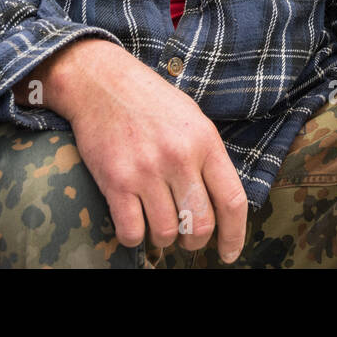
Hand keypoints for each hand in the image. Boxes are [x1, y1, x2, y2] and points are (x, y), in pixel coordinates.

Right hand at [33, 39, 247, 262]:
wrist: (102, 83)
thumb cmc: (151, 102)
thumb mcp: (193, 119)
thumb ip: (208, 158)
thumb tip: (222, 204)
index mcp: (205, 142)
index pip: (232, 201)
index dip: (234, 235)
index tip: (229, 254)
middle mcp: (179, 157)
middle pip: (201, 224)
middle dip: (196, 240)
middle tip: (187, 237)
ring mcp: (146, 170)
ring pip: (166, 233)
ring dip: (164, 238)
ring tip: (159, 224)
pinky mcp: (115, 181)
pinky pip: (132, 232)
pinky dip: (135, 237)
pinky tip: (135, 223)